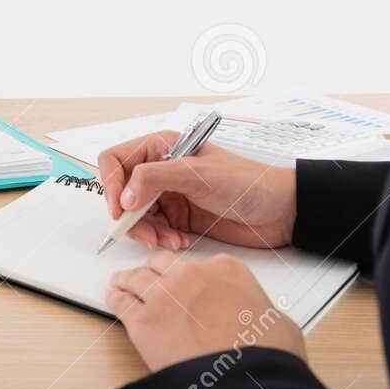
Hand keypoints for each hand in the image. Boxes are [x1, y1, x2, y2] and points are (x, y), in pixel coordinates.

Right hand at [97, 130, 295, 250]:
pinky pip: (154, 230)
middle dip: (129, 215)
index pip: (116, 160)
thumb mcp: (197, 174)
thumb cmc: (247, 182)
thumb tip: (123, 195)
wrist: (279, 211)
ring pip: (135, 215)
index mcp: (161, 147)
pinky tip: (179, 241)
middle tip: (144, 233)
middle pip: (121, 192)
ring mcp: (168, 194)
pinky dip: (160, 239)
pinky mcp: (178, 217)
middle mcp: (160, 169)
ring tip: (167, 240)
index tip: (118, 208)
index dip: (110, 184)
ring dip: (147, 231)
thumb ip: (154, 179)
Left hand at [106, 250, 306, 371]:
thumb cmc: (265, 354)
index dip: (189, 275)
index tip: (184, 282)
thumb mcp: (276, 322)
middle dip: (155, 272)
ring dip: (128, 280)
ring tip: (121, 282)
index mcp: (225, 270)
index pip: (198, 263)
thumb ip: (259, 309)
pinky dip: (115, 298)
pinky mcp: (142, 321)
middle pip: (162, 265)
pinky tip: (114, 298)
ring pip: (137, 278)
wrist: (244, 380)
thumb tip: (263, 319)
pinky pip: (121, 302)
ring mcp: (163, 295)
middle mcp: (190, 275)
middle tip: (149, 278)